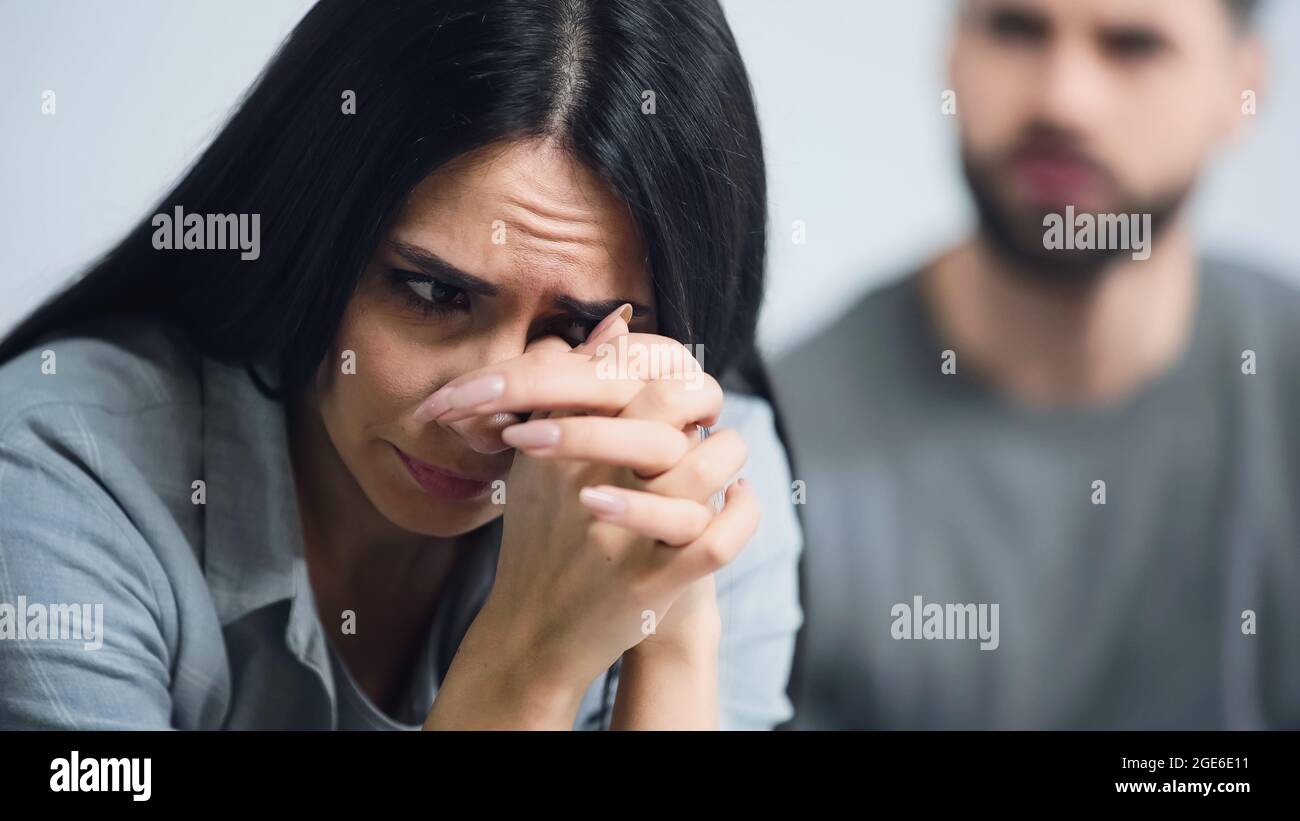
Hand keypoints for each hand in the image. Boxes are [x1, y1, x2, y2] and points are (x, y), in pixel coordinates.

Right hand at [420, 307, 758, 727]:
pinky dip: (741, 514)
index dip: (661, 363)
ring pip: (704, 465)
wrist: (532, 632)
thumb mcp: (540, 461)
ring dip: (726, 452)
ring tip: (724, 452)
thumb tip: (616, 320)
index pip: (622, 374)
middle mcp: (592, 484)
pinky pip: (718, 539)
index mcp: (562, 449)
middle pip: (666, 406)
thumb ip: (568, 389)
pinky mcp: (653, 583)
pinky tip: (736, 497)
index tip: (671, 377)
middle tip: (703, 406)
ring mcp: (625, 535)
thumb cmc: (541, 538)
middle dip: (698, 396)